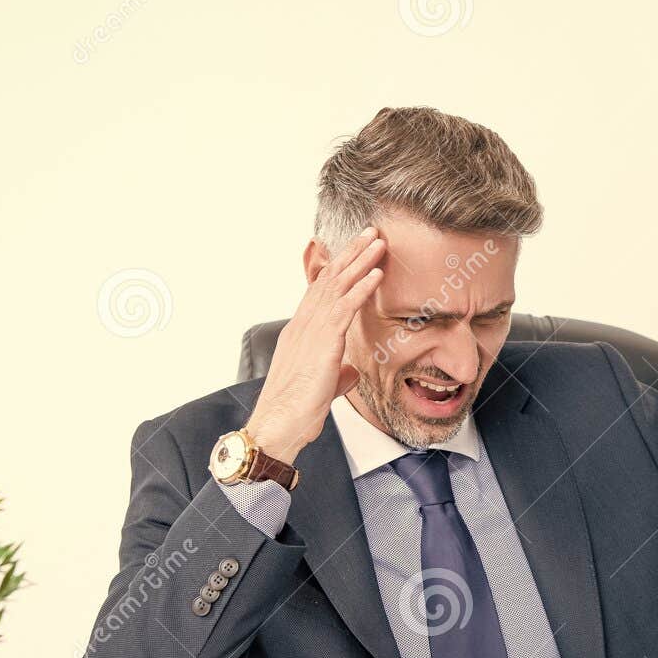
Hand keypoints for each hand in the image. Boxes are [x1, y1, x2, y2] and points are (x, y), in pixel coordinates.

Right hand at [245, 228, 387, 462]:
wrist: (279, 425)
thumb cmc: (297, 411)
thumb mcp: (323, 386)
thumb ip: (338, 373)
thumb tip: (352, 372)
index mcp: (300, 332)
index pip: (321, 291)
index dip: (339, 269)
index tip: (355, 251)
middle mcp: (302, 325)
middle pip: (329, 279)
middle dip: (351, 254)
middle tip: (370, 232)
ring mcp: (310, 331)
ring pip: (338, 286)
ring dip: (360, 262)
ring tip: (378, 242)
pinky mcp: (322, 342)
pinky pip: (344, 308)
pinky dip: (362, 288)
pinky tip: (377, 274)